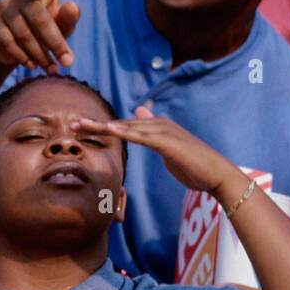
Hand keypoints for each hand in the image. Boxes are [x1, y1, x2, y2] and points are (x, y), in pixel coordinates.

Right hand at [0, 0, 79, 73]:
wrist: (10, 48)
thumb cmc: (43, 32)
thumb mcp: (60, 28)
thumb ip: (68, 19)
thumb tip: (72, 6)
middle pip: (37, 17)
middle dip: (54, 42)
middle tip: (66, 62)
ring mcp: (2, 4)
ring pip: (22, 33)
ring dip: (40, 55)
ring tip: (50, 68)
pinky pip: (6, 40)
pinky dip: (21, 56)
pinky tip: (31, 64)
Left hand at [74, 107, 242, 195]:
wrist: (218, 175)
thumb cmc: (194, 165)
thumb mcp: (168, 147)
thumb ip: (152, 134)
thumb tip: (140, 114)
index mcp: (157, 127)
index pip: (124, 126)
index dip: (101, 127)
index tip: (79, 127)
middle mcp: (159, 125)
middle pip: (121, 124)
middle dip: (95, 125)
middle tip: (71, 124)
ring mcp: (164, 132)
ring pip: (127, 128)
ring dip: (103, 126)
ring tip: (81, 126)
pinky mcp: (168, 143)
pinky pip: (142, 137)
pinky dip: (125, 132)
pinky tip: (110, 130)